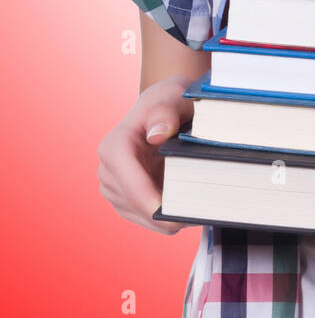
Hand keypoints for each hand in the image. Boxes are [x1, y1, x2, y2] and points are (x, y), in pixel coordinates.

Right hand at [96, 76, 195, 234]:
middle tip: (204, 208)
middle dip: (166, 210)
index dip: (147, 199)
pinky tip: (189, 203)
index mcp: (115, 145)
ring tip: (201, 201)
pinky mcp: (125, 201)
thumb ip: (167, 112)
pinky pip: (149, 220)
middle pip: (137, 204)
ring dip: (170, 214)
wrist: (164, 110)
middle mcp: (108, 170)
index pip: (127, 179)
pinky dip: (169, 217)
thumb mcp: (174, 97)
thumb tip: (158, 134)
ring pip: (144, 217)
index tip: (172, 214)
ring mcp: (114, 188)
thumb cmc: (170, 101)